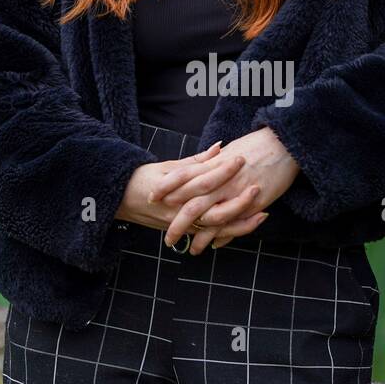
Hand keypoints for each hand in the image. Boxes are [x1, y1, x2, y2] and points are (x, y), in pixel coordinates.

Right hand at [117, 143, 266, 243]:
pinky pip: (212, 235)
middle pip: (214, 209)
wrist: (121, 199)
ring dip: (241, 223)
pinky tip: (250, 226)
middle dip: (238, 201)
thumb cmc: (145, 179)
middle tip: (257, 188)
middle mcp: (180, 209)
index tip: (240, 158)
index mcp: (176, 189)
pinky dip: (231, 232)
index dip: (223, 170)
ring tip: (263, 215)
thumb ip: (197, 161)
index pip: (203, 179)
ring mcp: (184, 223)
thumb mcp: (168, 166)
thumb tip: (220, 148)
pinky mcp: (187, 231)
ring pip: (216, 228)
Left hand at [149, 126, 300, 253]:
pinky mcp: (252, 203)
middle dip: (177, 224)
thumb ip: (213, 162)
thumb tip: (201, 166)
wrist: (284, 142)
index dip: (166, 187)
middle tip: (167, 239)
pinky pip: (234, 223)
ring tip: (191, 250)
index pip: (182, 175)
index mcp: (213, 164)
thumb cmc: (258, 144)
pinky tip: (214, 245)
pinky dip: (223, 236)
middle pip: (192, 205)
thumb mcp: (231, 151)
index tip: (152, 197)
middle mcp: (221, 180)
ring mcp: (236, 193)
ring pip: (211, 219)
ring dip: (200, 237)